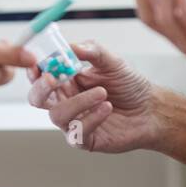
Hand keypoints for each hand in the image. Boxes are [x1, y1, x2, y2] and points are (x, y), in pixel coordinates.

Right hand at [27, 41, 159, 151]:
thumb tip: (70, 46)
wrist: (151, 109)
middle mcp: (65, 101)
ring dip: (78, 102)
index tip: (38, 64)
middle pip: (37, 98)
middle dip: (41, 88)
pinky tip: (107, 108)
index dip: (34, 70)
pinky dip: (91, 118)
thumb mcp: (112, 61)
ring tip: (103, 93)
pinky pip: (77, 132)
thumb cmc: (130, 86)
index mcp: (66, 81)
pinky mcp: (84, 139)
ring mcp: (73, 121)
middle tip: (53, 78)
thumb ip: (92, 51)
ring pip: (57, 115)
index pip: (40, 76)